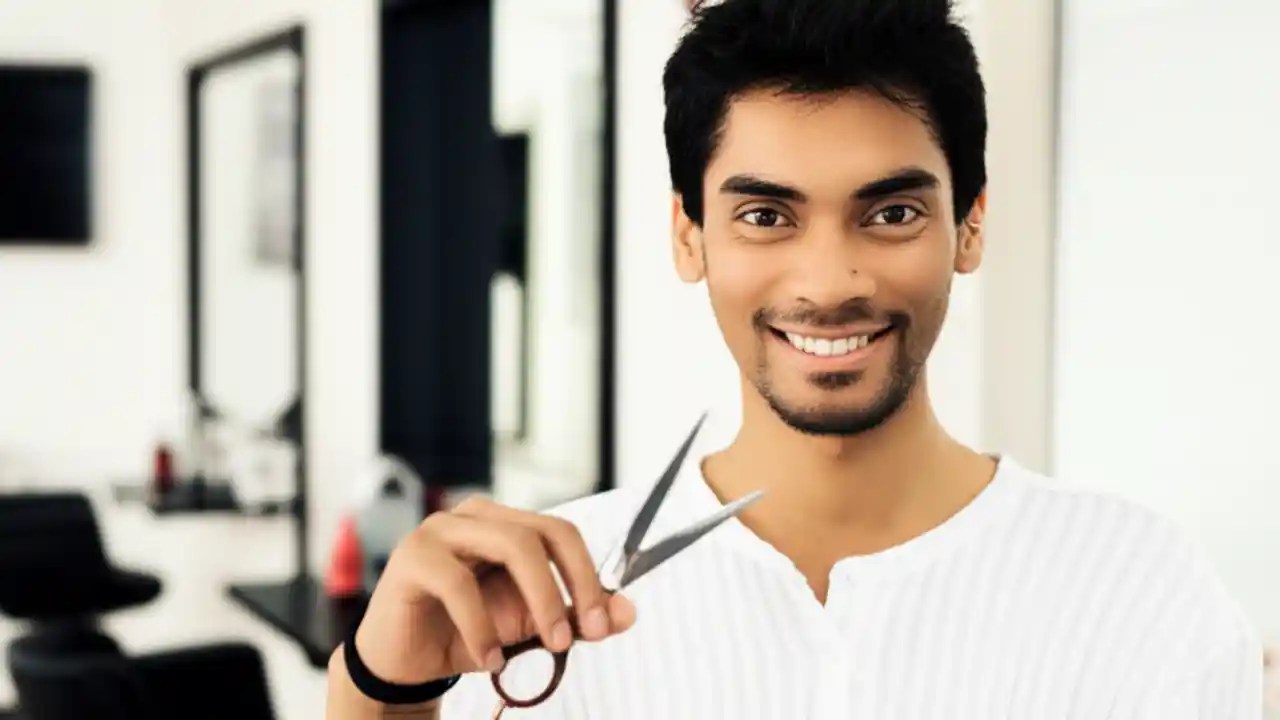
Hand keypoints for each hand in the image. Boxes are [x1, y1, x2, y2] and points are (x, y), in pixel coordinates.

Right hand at [351, 496, 636, 684]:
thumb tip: (627, 613)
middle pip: (540, 534)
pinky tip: (490, 658)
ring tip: (543, 647)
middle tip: (576, 637)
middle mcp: (476, 516)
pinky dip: (481, 627)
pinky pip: (458, 583)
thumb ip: (574, 616)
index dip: (588, 575)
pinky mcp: (412, 556)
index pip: (561, 533)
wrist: (404, 661)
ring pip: (509, 546)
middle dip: (569, 587)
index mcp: (506, 524)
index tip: (605, 624)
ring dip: (537, 601)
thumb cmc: (464, 633)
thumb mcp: (528, 627)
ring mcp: (441, 529)